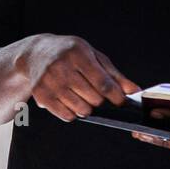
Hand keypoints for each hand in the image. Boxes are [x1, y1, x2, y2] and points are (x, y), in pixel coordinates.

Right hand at [20, 34, 138, 122]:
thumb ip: (113, 74)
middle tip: (97, 95)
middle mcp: (62, 67)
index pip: (102, 82)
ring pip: (80, 109)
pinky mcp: (41, 95)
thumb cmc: (70, 54)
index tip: (121, 101)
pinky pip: (66, 115)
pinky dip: (74, 114)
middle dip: (100, 101)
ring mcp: (50, 82)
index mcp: (78, 54)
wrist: (36, 53)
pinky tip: (72, 103)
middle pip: (93, 98)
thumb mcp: (93, 56)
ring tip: (85, 99)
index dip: (115, 95)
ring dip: (88, 109)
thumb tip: (134, 90)